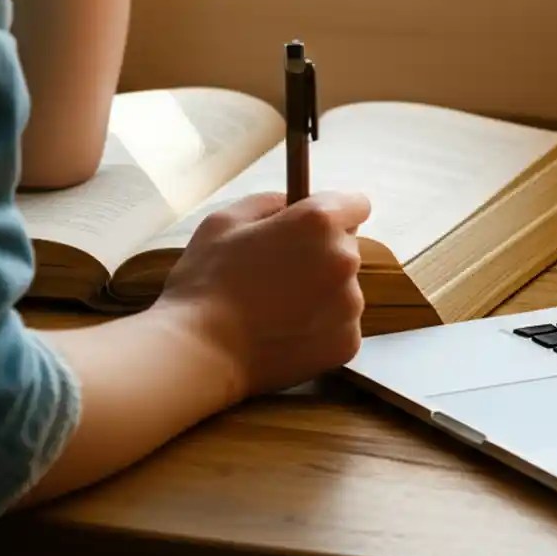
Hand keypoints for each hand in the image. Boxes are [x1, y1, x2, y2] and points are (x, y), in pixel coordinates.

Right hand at [157, 191, 371, 397]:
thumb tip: (292, 204)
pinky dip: (319, 327)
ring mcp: (351, 305)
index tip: (313, 225)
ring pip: (343, 288)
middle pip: (346, 247)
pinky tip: (283, 332)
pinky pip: (339, 324)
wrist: (201, 353)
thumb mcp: (225, 221)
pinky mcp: (348, 342)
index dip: (333, 211)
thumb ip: (269, 203)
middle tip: (278, 272)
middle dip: (320, 253)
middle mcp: (345, 260)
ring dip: (321, 292)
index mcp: (319, 222)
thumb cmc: (206, 282)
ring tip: (275, 308)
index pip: (356, 204)